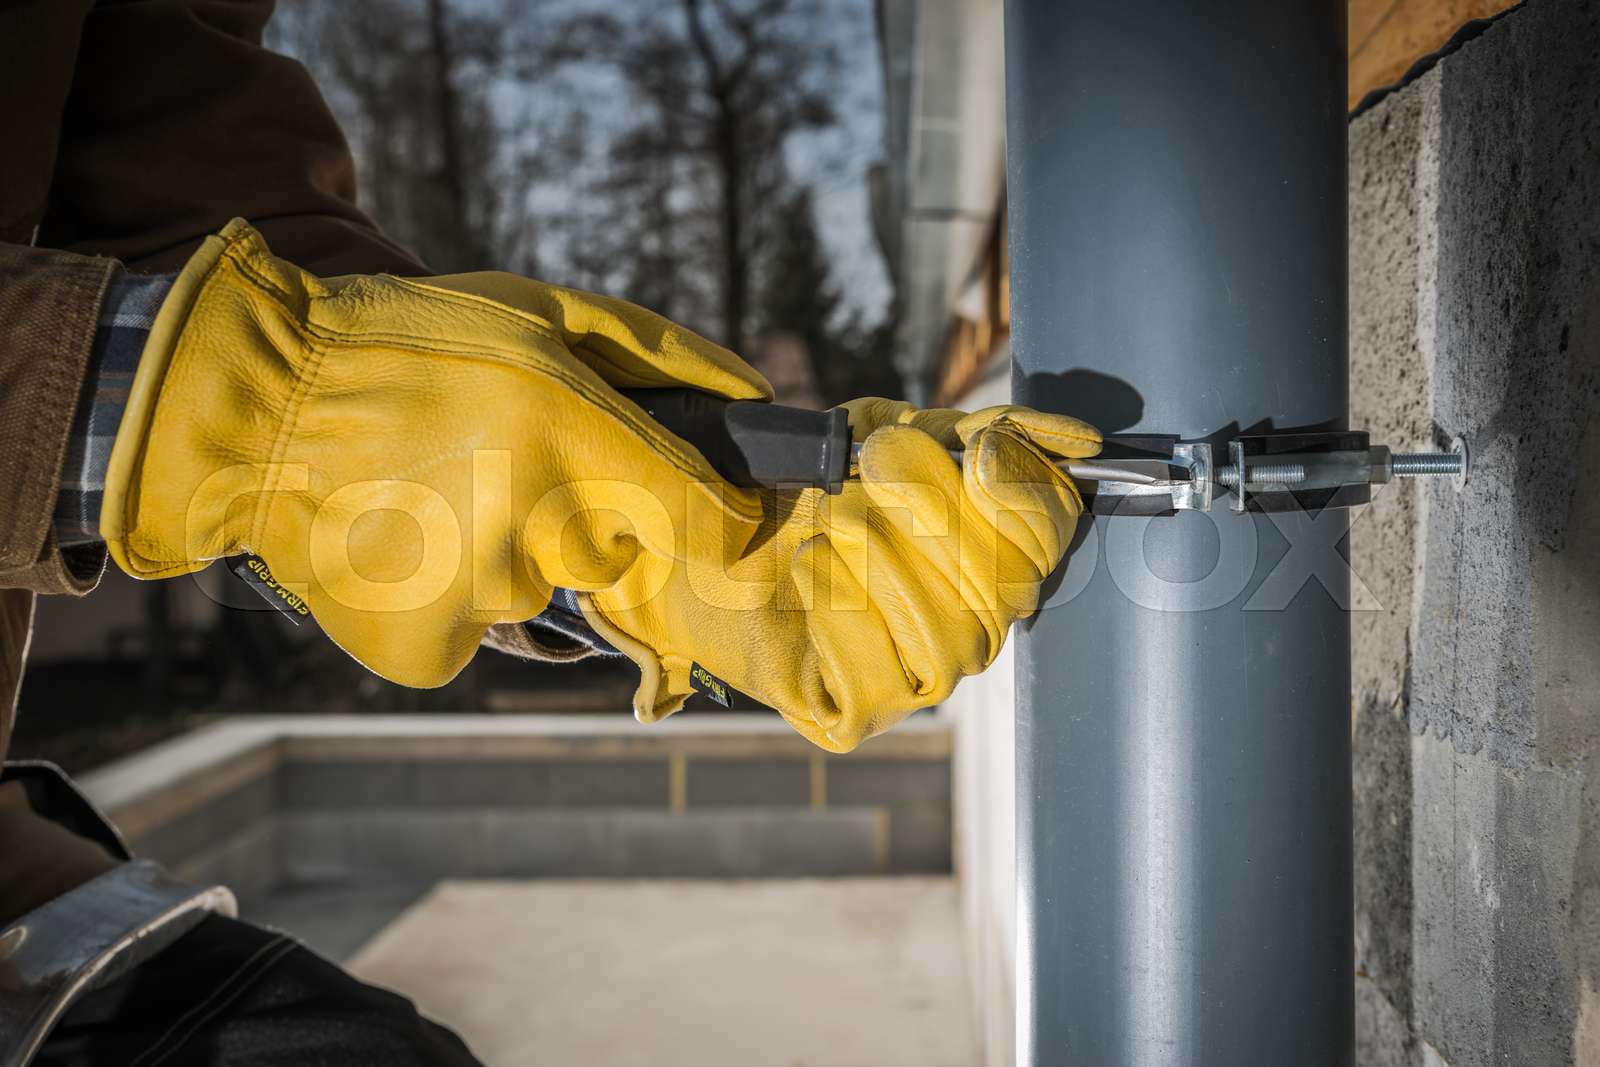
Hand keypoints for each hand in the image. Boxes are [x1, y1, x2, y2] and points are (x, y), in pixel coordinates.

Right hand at [101, 219, 771, 686]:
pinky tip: (404, 545)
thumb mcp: (540, 309)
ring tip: (436, 499)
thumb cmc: (412, 342)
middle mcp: (532, 529)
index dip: (721, 522)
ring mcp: (476, 599)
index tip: (710, 513)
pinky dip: (449, 604)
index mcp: (567, 437)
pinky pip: (474, 636)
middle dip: (584, 523)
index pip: (705, 521)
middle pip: (618, 558)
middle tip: (508, 471)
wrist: (259, 406)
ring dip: (504, 558)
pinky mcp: (426, 649)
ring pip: (537, 595)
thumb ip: (660, 353)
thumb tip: (759, 398)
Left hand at [579, 396, 1100, 750]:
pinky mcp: (858, 714)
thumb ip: (978, 432)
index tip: (977, 454)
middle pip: (1002, 584)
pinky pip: (878, 674)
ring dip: (880, 557)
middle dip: (931, 512)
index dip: (1024, 498)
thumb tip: (1078, 443)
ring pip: (948, 633)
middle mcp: (974, 626)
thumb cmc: (812, 485)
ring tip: (830, 518)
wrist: (712, 534)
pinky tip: (808, 572)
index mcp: (995, 557)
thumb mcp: (891, 435)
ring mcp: (920, 678)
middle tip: (870, 470)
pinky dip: (837, 609)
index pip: (1051, 539)